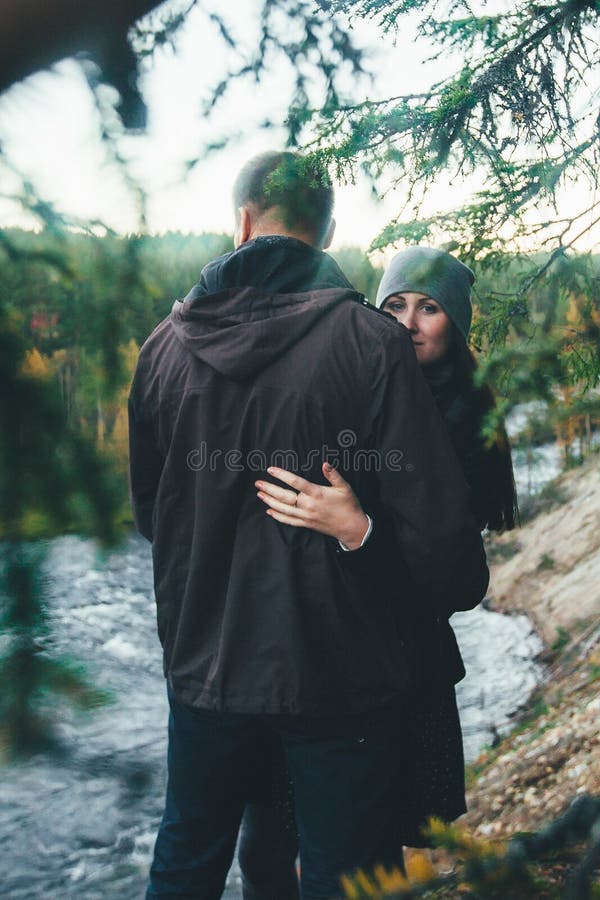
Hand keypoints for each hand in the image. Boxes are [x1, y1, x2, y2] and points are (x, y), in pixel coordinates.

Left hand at [255, 462, 369, 549]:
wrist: (351, 527)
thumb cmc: (348, 505)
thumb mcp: (344, 487)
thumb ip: (334, 475)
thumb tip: (325, 463)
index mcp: (317, 494)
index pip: (295, 482)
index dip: (282, 475)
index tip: (271, 469)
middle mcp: (308, 505)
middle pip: (284, 496)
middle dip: (269, 489)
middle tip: (258, 483)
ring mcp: (306, 516)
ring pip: (283, 509)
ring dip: (270, 501)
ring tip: (259, 494)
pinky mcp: (306, 524)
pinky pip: (288, 520)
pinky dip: (277, 516)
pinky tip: (269, 511)